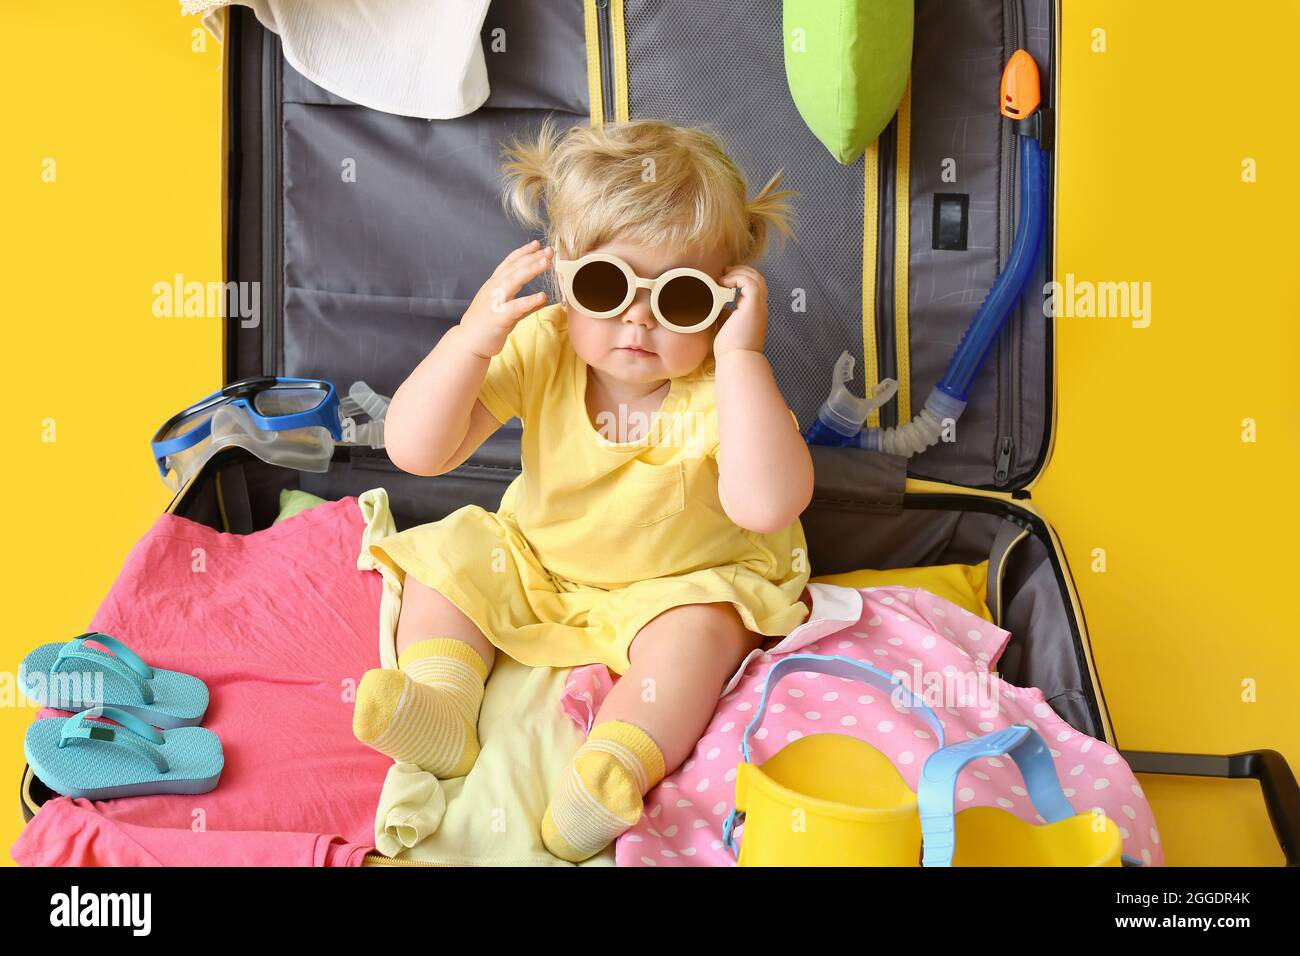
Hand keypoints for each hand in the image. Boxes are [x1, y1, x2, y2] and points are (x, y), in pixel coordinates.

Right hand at [458, 239, 553, 358]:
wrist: (468, 342)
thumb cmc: (487, 326)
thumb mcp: (509, 312)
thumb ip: (526, 305)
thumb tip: (543, 298)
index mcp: (495, 285)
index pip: (509, 264)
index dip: (523, 252)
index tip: (537, 244)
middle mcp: (494, 288)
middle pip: (514, 268)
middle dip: (532, 257)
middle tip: (549, 251)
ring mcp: (495, 301)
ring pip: (514, 280)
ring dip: (531, 269)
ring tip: (546, 262)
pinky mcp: (498, 316)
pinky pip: (515, 306)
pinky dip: (529, 300)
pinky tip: (542, 296)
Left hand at [713, 264, 767, 358]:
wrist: (737, 359)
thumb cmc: (731, 349)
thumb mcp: (726, 325)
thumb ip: (725, 314)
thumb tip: (717, 305)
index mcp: (754, 312)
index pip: (754, 287)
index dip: (742, 278)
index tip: (725, 278)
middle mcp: (760, 308)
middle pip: (758, 278)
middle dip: (741, 271)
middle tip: (724, 272)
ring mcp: (758, 307)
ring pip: (756, 278)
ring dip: (739, 272)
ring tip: (724, 276)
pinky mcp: (753, 306)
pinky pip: (750, 283)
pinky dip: (738, 278)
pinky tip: (725, 282)